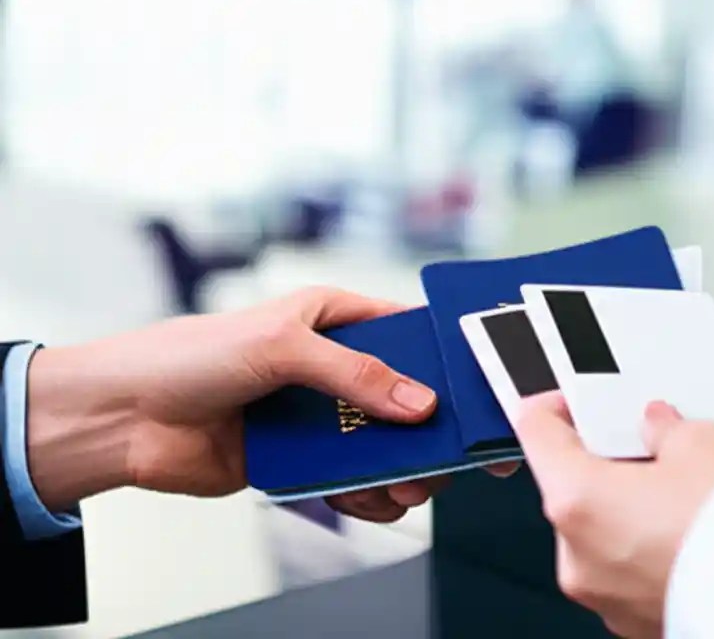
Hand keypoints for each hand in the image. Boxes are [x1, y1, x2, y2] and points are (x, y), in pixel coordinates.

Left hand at [25, 287, 512, 521]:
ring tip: (411, 487)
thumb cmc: (188, 356)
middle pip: (407, 398)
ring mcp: (320, 416)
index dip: (448, 360)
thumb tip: (416, 401)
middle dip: (432, 429)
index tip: (482, 388)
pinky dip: (369, 495)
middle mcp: (335, 367)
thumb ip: (353, 373)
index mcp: (336, 318)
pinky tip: (376, 501)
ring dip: (405, 469)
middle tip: (454, 455)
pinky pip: (351, 480)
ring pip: (384, 445)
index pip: (410, 334)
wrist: (124, 418)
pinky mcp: (302, 460)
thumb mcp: (280, 346)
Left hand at [515, 392, 713, 637]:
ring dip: (631, 510)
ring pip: (602, 535)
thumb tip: (658, 427)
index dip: (558, 406)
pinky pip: (632, 572)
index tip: (579, 399)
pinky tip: (694, 531)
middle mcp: (578, 557)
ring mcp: (606, 598)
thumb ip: (665, 428)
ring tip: (686, 491)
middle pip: (572, 489)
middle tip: (651, 442)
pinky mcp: (638, 623)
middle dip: (608, 463)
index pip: (536, 433)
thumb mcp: (703, 441)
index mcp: (575, 500)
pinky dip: (653, 550)